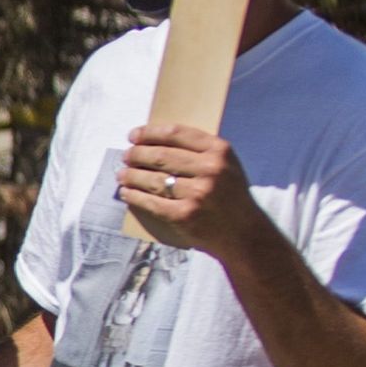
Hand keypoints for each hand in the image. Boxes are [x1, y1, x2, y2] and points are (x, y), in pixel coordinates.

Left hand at [117, 124, 266, 257]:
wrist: (243, 233)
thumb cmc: (230, 195)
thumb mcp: (225, 164)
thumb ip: (199, 150)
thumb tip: (153, 141)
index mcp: (219, 151)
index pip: (176, 134)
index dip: (149, 133)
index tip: (134, 135)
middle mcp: (210, 169)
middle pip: (160, 156)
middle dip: (136, 154)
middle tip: (126, 156)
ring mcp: (197, 193)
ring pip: (153, 179)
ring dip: (131, 175)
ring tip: (122, 174)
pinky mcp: (184, 215)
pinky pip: (151, 202)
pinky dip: (134, 196)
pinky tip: (126, 193)